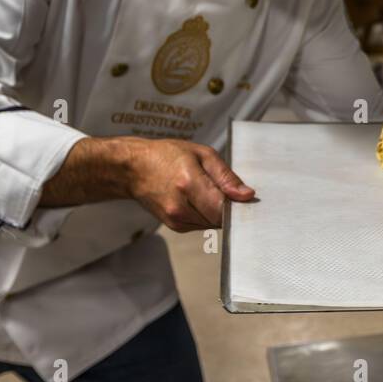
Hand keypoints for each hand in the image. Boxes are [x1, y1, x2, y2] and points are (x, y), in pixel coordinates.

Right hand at [121, 138, 255, 231]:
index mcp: (189, 184)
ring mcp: (176, 220)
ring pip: (213, 224)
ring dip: (217, 211)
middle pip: (221, 219)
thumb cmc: (168, 156)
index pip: (225, 208)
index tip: (243, 196)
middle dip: (229, 207)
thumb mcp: (202, 154)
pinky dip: (207, 215)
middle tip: (224, 189)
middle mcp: (180, 207)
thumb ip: (226, 177)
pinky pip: (203, 225)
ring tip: (207, 191)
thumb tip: (247, 196)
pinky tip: (198, 199)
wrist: (135, 169)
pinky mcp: (175, 226)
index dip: (238, 204)